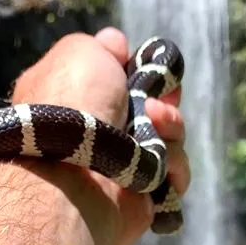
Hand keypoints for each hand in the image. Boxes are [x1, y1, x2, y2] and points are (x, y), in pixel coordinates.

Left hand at [11, 27, 190, 244]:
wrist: (73, 174)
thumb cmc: (71, 107)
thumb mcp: (78, 53)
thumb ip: (100, 45)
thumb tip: (116, 44)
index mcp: (75, 106)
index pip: (118, 86)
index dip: (140, 74)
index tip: (150, 69)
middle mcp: (96, 140)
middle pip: (151, 112)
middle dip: (163, 102)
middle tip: (159, 102)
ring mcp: (119, 172)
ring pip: (168, 141)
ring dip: (170, 128)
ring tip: (154, 125)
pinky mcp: (142, 200)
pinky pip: (173, 175)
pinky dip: (173, 165)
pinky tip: (159, 161)